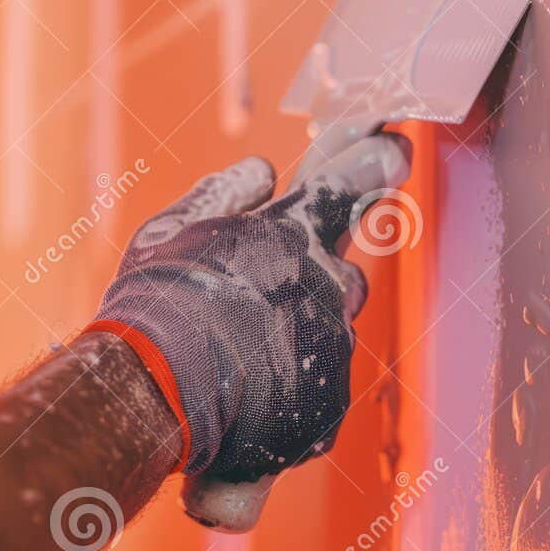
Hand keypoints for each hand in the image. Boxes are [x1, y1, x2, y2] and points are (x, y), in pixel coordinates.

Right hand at [90, 131, 412, 480]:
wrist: (157, 395)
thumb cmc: (157, 304)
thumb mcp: (173, 229)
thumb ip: (225, 194)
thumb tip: (263, 169)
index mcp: (292, 230)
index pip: (349, 181)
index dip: (374, 162)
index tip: (393, 153)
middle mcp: (326, 282)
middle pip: (346, 269)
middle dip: (324, 275)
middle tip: (289, 285)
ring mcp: (333, 342)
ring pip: (332, 327)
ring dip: (301, 330)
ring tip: (246, 351)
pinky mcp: (332, 397)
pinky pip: (321, 380)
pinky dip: (293, 381)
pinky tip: (251, 392)